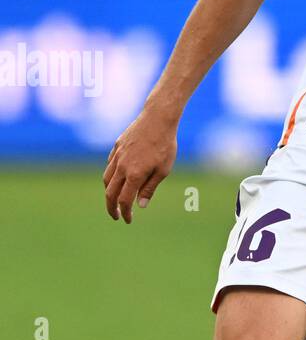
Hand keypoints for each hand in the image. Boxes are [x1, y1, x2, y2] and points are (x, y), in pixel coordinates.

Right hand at [103, 107, 177, 222]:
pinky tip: (117, 178)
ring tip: (115, 199)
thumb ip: (149, 188)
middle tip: (116, 216)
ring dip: (109, 192)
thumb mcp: (163, 170)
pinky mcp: (116, 146)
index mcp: (134, 174)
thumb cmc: (165, 145)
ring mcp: (117, 155)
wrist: (157, 118)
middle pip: (109, 193)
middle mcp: (122, 166)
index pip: (124, 200)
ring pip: (106, 179)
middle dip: (111, 207)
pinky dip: (111, 176)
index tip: (128, 220)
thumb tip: (139, 206)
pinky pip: (110, 165)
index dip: (125, 213)